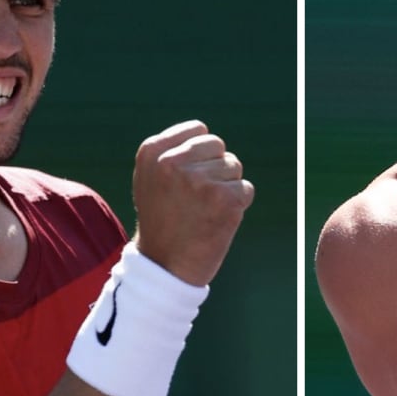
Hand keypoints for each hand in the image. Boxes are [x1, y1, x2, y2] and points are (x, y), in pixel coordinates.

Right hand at [130, 120, 254, 286]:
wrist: (165, 266)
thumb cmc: (162, 219)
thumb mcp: (151, 178)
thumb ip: (172, 151)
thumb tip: (204, 132)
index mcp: (152, 152)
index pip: (198, 130)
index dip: (199, 155)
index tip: (185, 180)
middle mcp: (173, 163)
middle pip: (218, 146)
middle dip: (214, 168)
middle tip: (196, 198)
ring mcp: (200, 181)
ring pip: (233, 167)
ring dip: (225, 188)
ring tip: (203, 210)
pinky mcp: (224, 200)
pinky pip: (245, 189)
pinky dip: (238, 205)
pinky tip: (216, 220)